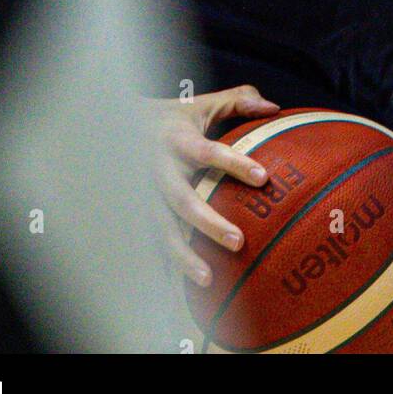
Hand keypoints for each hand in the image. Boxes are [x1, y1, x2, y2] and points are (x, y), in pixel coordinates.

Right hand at [142, 84, 279, 286]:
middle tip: (238, 242)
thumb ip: (238, 100)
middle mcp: (159, 169)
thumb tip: (274, 108)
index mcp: (177, 139)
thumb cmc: (172, 118)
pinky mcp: (140, 213)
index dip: (235, 163)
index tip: (263, 177)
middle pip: (183, 199)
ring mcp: (146, 194)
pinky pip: (152, 242)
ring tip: (208, 278)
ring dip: (184, 254)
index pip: (209, 152)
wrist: (118, 126)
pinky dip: (166, 266)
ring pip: (163, 228)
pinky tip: (181, 293)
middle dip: (208, 222)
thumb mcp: (201, 104)